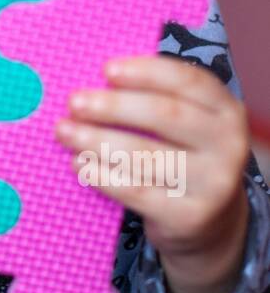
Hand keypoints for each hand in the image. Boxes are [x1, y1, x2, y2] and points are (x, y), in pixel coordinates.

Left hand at [55, 55, 251, 292]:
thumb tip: (93, 81)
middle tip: (75, 102)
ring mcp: (213, 183)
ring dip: (97, 140)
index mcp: (226, 110)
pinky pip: (136, 190)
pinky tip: (77, 163)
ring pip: (145, 156)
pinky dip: (101, 174)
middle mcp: (229, 145)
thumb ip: (153, 98)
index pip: (189, 82)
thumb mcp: (185, 125)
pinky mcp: (189, 216)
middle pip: (167, 116)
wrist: (209, 222)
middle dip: (114, 107)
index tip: (107, 70)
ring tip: (64, 131)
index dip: (146, 72)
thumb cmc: (182, 155)